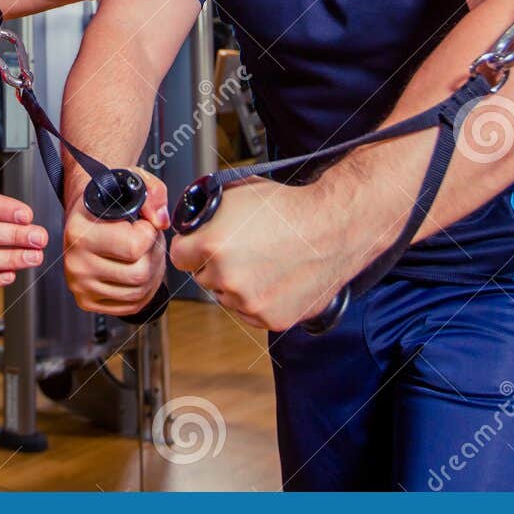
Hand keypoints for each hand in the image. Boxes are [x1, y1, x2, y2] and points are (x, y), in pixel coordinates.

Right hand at [63, 166, 168, 313]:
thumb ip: (154, 193)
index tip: (143, 223)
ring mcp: (80, 284)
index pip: (134, 246)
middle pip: (139, 273)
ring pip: (138, 292)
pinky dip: (143, 291)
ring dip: (152, 272)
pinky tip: (138, 269)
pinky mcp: (87, 300)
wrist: (85, 211)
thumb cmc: (108, 198)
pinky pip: (130, 306)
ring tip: (144, 253)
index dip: (150, 233)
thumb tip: (160, 221)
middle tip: (148, 240)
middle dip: (155, 255)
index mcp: (81, 231)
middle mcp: (76, 261)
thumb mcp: (133, 182)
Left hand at [169, 176, 350, 331]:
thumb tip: (190, 225)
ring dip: (237, 285)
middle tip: (241, 250)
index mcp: (211, 246)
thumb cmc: (289, 208)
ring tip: (264, 262)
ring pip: (227, 297)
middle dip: (214, 265)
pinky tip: (275, 278)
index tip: (201, 246)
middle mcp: (227, 278)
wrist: (334, 226)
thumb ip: (205, 214)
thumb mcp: (236, 195)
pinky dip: (259, 300)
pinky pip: (250, 313)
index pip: (179, 255)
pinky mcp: (271, 319)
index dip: (191, 248)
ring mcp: (249, 302)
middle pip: (202, 277)